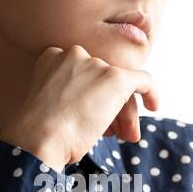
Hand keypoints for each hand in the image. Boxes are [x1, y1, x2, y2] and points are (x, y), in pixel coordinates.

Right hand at [0, 46, 159, 169]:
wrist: (39, 137)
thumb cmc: (39, 132)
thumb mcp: (49, 105)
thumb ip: (69, 96)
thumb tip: (95, 109)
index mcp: (53, 57)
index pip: (83, 74)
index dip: (91, 97)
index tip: (91, 120)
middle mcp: (75, 54)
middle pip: (102, 80)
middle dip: (109, 107)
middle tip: (113, 133)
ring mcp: (96, 65)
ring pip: (119, 87)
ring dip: (123, 113)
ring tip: (123, 137)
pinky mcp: (115, 78)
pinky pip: (143, 80)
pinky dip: (151, 92)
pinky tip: (153, 106)